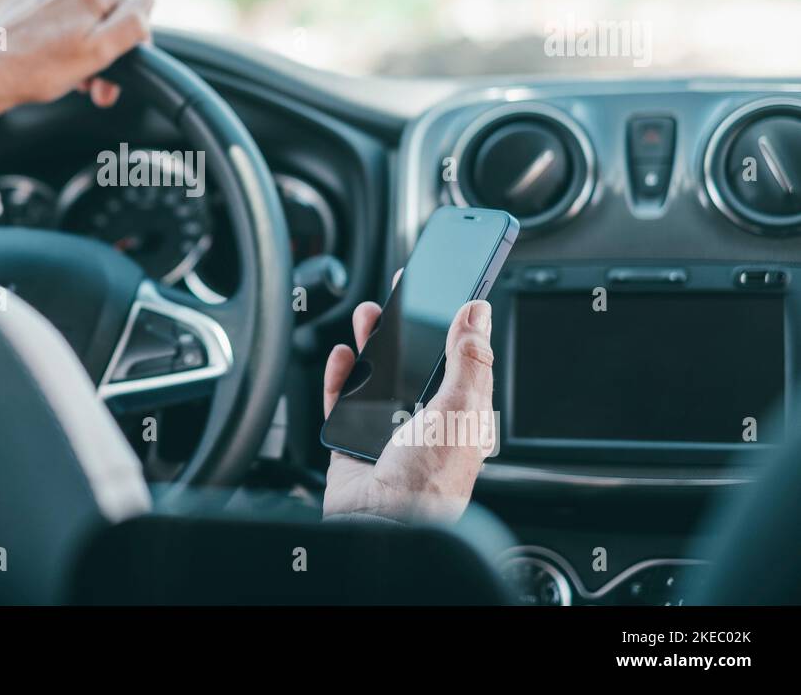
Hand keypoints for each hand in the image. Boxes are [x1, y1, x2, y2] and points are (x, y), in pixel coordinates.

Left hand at [0, 0, 153, 139]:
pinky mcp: (8, 1)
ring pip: (67, 18)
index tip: (109, 84)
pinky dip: (41, 37)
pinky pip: (36, 17)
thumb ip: (131, 25)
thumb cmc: (37, 71)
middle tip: (87, 88)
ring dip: (71, 46)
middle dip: (97, 52)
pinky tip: (33, 58)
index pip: (128, 18)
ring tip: (59, 76)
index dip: (126, 53)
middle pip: (96, 18)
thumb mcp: (98, 54)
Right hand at [322, 296, 495, 523]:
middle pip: (413, 362)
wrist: (384, 527)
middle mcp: (424, 422)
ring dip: (371, 343)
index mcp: (459, 414)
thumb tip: (478, 313)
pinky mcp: (352, 442)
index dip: (453, 322)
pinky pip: (343, 402)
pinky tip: (342, 356)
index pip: (458, 358)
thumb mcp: (459, 409)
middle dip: (406, 326)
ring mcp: (386, 432)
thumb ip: (468, 359)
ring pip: (377, 376)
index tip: (447, 290)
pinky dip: (340, 377)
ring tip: (367, 314)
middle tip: (401, 293)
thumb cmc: (429, 484)